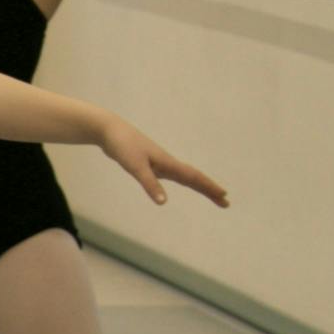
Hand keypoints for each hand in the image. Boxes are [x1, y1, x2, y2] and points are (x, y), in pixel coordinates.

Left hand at [97, 123, 229, 207]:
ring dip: (198, 185)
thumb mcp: (136, 167)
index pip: (193, 178)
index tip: (224, 196)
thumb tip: (164, 203)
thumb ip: (150, 184)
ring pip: (184, 176)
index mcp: (167, 164)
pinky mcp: (150, 162)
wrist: (109, 130)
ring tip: (209, 193)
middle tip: (224, 201)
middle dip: (209, 190)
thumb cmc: (123, 147)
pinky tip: (181, 181)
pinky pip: (173, 174)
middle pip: (193, 178)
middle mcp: (167, 163)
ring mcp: (159, 162)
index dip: (209, 187)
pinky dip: (183, 180)